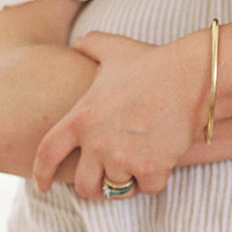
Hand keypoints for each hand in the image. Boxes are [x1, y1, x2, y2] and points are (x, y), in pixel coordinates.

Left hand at [31, 31, 205, 197]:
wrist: (191, 77)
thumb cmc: (153, 63)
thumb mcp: (114, 49)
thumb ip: (91, 45)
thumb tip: (78, 43)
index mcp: (81, 117)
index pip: (48, 153)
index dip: (41, 173)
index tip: (41, 186)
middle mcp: (96, 142)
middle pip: (84, 185)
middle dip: (96, 186)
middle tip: (110, 177)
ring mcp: (122, 157)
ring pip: (118, 189)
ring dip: (128, 180)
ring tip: (141, 160)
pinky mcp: (150, 169)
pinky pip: (148, 188)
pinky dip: (155, 178)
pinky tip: (163, 158)